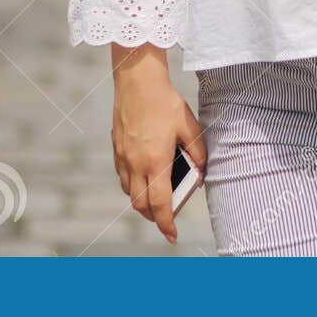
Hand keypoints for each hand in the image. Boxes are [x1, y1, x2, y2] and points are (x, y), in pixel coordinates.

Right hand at [110, 43, 206, 244]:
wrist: (137, 80)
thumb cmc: (165, 102)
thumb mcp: (190, 126)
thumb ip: (198, 152)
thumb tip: (200, 172)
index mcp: (156, 161)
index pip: (159, 204)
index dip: (166, 223)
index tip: (172, 236)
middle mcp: (135, 163)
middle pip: (141, 205)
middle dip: (154, 217)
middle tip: (166, 218)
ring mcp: (122, 156)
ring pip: (130, 192)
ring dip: (142, 202)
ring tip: (156, 199)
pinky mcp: (116, 147)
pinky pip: (123, 176)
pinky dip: (133, 185)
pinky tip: (144, 176)